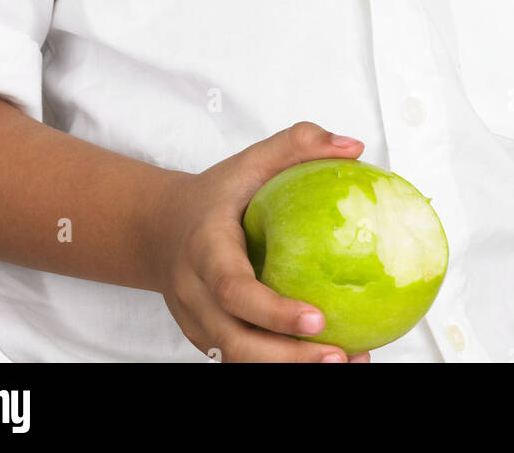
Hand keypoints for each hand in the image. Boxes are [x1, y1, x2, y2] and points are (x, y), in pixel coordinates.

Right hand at [151, 121, 372, 362]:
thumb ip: (297, 144)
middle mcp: (195, 295)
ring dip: (292, 369)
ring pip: (240, 360)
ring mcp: (199, 324)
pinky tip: (328, 358)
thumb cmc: (215, 195)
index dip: (273, 311)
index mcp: (204, 250)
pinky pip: (244, 359)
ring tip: (348, 360)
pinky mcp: (209, 340)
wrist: (160, 228)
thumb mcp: (250, 161)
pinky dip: (282, 365)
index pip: (233, 290)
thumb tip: (353, 146)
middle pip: (237, 343)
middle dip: (289, 359)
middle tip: (342, 354)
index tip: (318, 318)